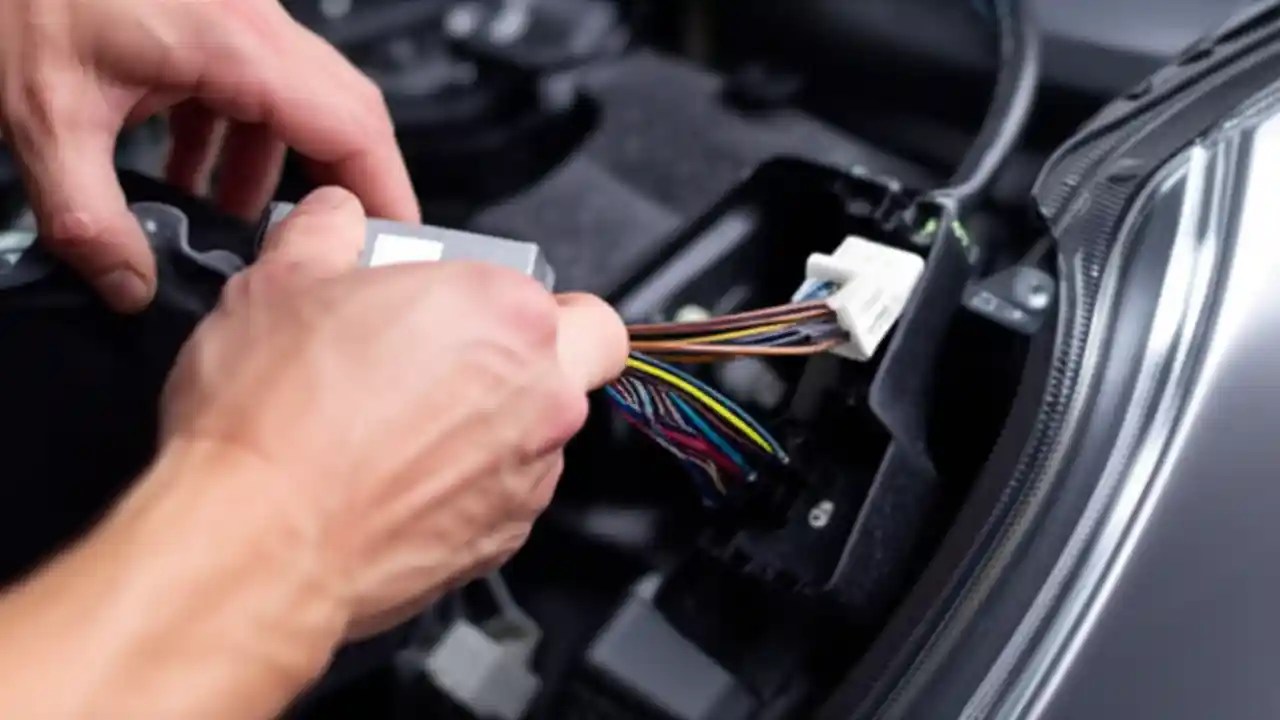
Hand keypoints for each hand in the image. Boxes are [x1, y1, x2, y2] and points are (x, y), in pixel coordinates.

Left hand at [0, 0, 418, 311]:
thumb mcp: (42, 116)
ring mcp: (233, 16)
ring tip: (246, 226)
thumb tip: (130, 285)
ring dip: (284, 166)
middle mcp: (250, 21)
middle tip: (342, 252)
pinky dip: (241, 139)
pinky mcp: (206, 19)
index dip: (386, 193)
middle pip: (346, 112)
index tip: (398, 248)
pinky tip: (191, 176)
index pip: (353, 126)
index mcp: (234, 42)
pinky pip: (254, 86)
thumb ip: (88, 219)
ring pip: (300, 101)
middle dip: (348, 187)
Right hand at [153, 186, 626, 639]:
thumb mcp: (280, 282)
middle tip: (463, 356)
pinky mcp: (505, 538)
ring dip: (498, 422)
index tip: (449, 304)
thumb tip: (335, 218)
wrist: (257, 543)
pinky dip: (470, 487)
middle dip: (541, 350)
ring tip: (405, 428)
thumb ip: (327, 231)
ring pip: (545, 431)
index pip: (549, 288)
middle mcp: (540, 392)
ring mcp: (530, 472)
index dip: (499, 293)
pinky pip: (508, 496)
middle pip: (585, 355)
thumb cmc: (275, 417)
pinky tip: (398, 482)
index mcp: (505, 311)